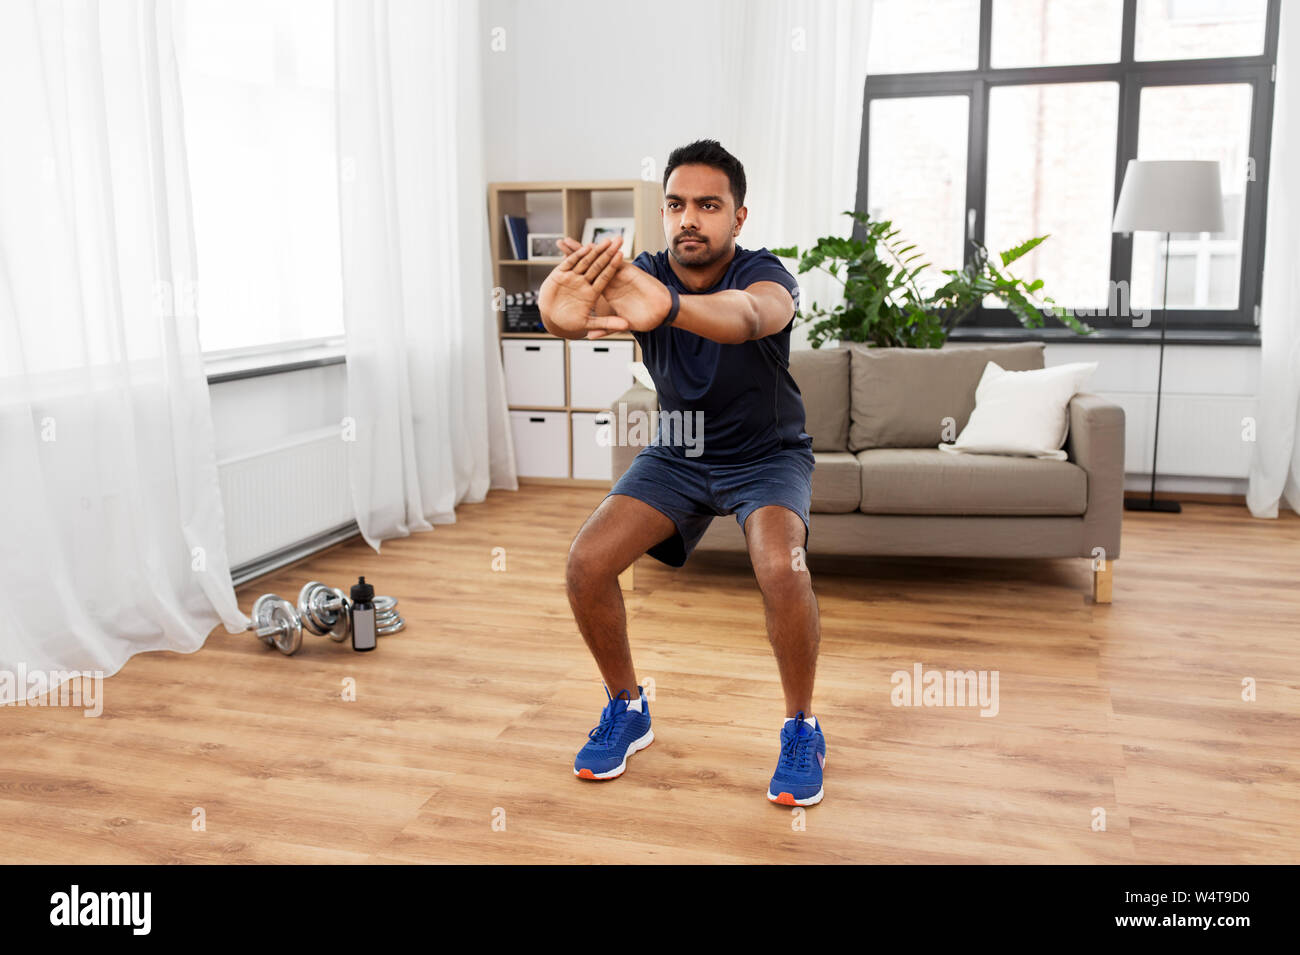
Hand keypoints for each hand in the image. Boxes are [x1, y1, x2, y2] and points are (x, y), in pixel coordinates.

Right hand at [537, 238, 628, 338]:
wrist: (551, 320)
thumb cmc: (569, 323)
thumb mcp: (589, 324)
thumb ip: (607, 324)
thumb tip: (626, 326)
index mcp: (593, 292)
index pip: (605, 276)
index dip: (613, 266)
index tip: (621, 255)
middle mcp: (584, 282)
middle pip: (598, 265)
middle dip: (606, 253)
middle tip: (617, 240)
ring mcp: (573, 277)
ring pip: (585, 261)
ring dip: (593, 251)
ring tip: (604, 241)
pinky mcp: (560, 274)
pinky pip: (569, 263)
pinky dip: (576, 256)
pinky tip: (584, 248)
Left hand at [556, 236, 671, 332]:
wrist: (663, 312)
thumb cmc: (645, 318)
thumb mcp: (621, 325)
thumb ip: (605, 328)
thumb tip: (589, 336)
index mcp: (606, 291)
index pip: (586, 280)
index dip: (574, 273)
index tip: (559, 267)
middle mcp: (610, 280)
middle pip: (588, 264)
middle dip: (574, 254)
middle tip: (559, 243)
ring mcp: (618, 274)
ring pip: (598, 258)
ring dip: (583, 248)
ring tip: (567, 239)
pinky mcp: (628, 271)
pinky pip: (615, 259)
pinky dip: (606, 250)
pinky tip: (593, 243)